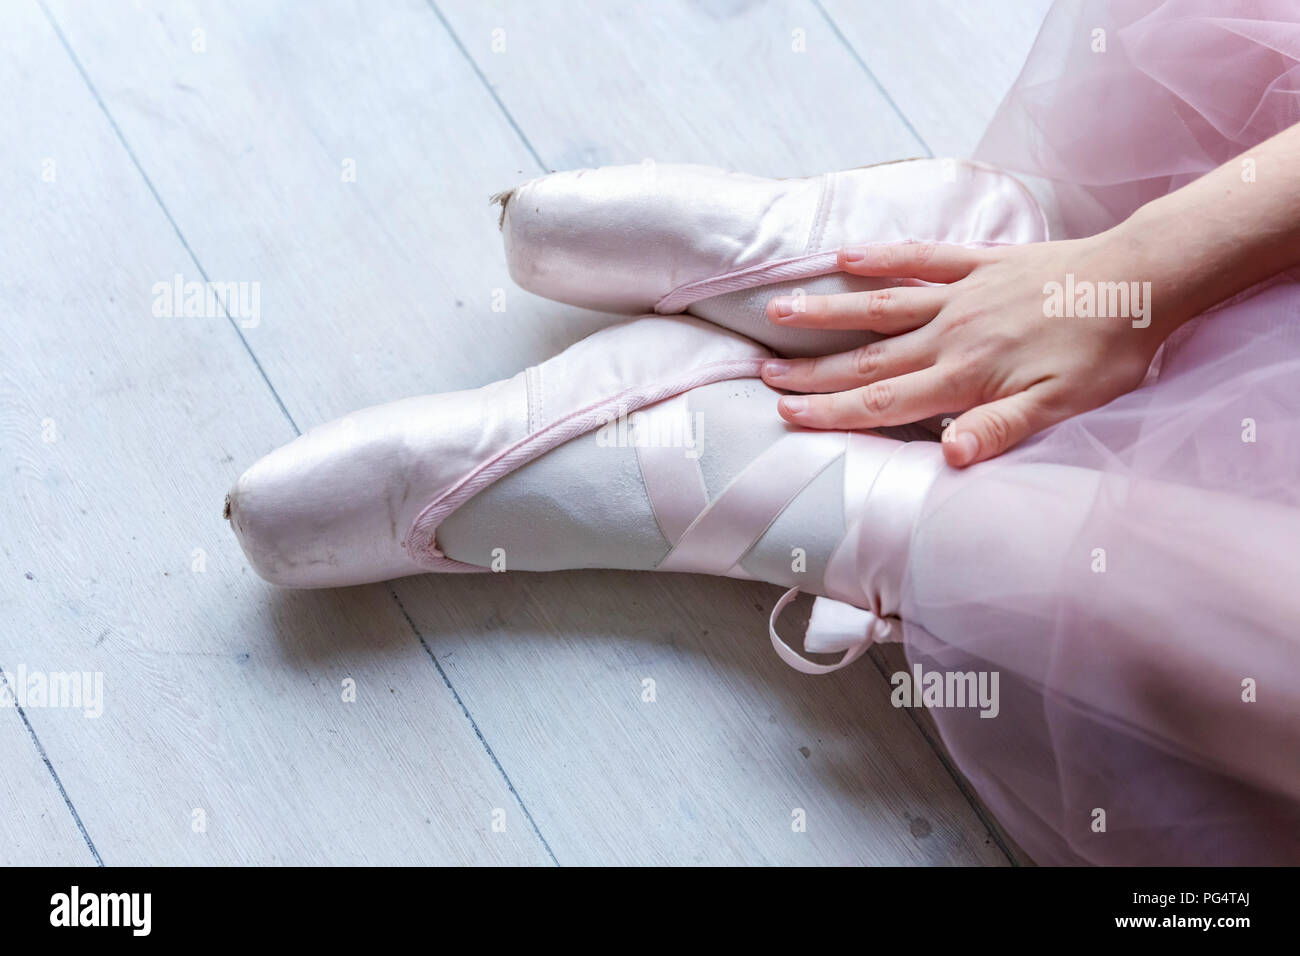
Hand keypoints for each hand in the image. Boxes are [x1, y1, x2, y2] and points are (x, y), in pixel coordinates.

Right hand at [760, 231, 1178, 466]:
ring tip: (779, 310)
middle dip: (812, 370)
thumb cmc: (1104, 350)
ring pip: (879, 305)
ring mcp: (960, 294)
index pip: (883, 402)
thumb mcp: (1062, 404)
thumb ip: (1001, 427)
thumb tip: (950, 456)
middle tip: (762, 373)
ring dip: (827, 311)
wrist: (1141, 278)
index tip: (785, 413)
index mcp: (965, 376)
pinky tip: (846, 255)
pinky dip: (881, 257)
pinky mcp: (979, 264)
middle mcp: (950, 334)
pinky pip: (920, 258)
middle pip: (867, 358)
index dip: (830, 411)